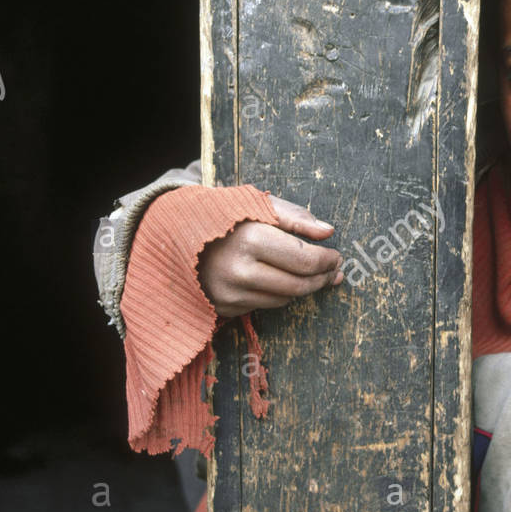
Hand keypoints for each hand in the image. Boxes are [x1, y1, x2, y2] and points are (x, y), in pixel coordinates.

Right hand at [197, 194, 343, 315]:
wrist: (173, 234)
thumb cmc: (222, 214)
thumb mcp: (257, 204)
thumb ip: (295, 217)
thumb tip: (328, 232)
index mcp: (250, 240)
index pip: (304, 261)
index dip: (327, 260)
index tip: (337, 256)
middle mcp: (239, 272)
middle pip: (299, 285)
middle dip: (322, 278)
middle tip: (335, 270)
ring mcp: (229, 293)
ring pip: (285, 299)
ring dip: (305, 288)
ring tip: (316, 276)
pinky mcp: (224, 307)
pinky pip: (265, 305)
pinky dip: (279, 294)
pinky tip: (282, 279)